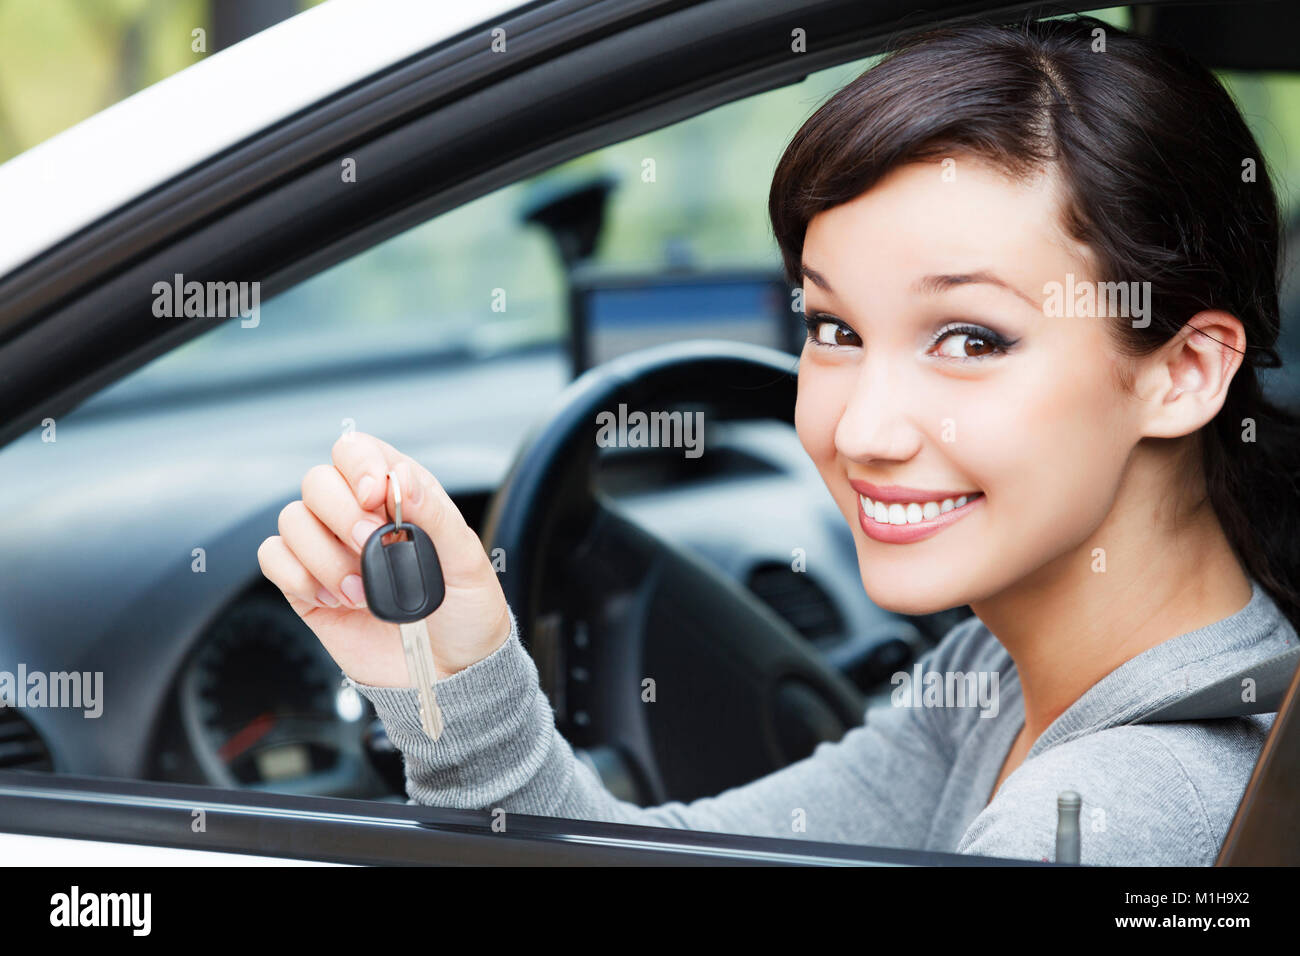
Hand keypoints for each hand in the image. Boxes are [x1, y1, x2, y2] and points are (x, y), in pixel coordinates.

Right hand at [257, 432, 510, 685]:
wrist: (450, 675)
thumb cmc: (466, 613)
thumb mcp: (468, 562)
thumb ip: (435, 515)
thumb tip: (400, 476)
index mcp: (401, 497)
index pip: (357, 451)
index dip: (358, 465)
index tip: (374, 496)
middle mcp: (359, 517)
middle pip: (317, 482)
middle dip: (340, 516)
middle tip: (370, 550)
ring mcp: (330, 551)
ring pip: (292, 520)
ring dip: (323, 557)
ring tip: (361, 592)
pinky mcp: (307, 587)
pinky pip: (273, 558)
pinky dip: (297, 576)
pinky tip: (333, 600)